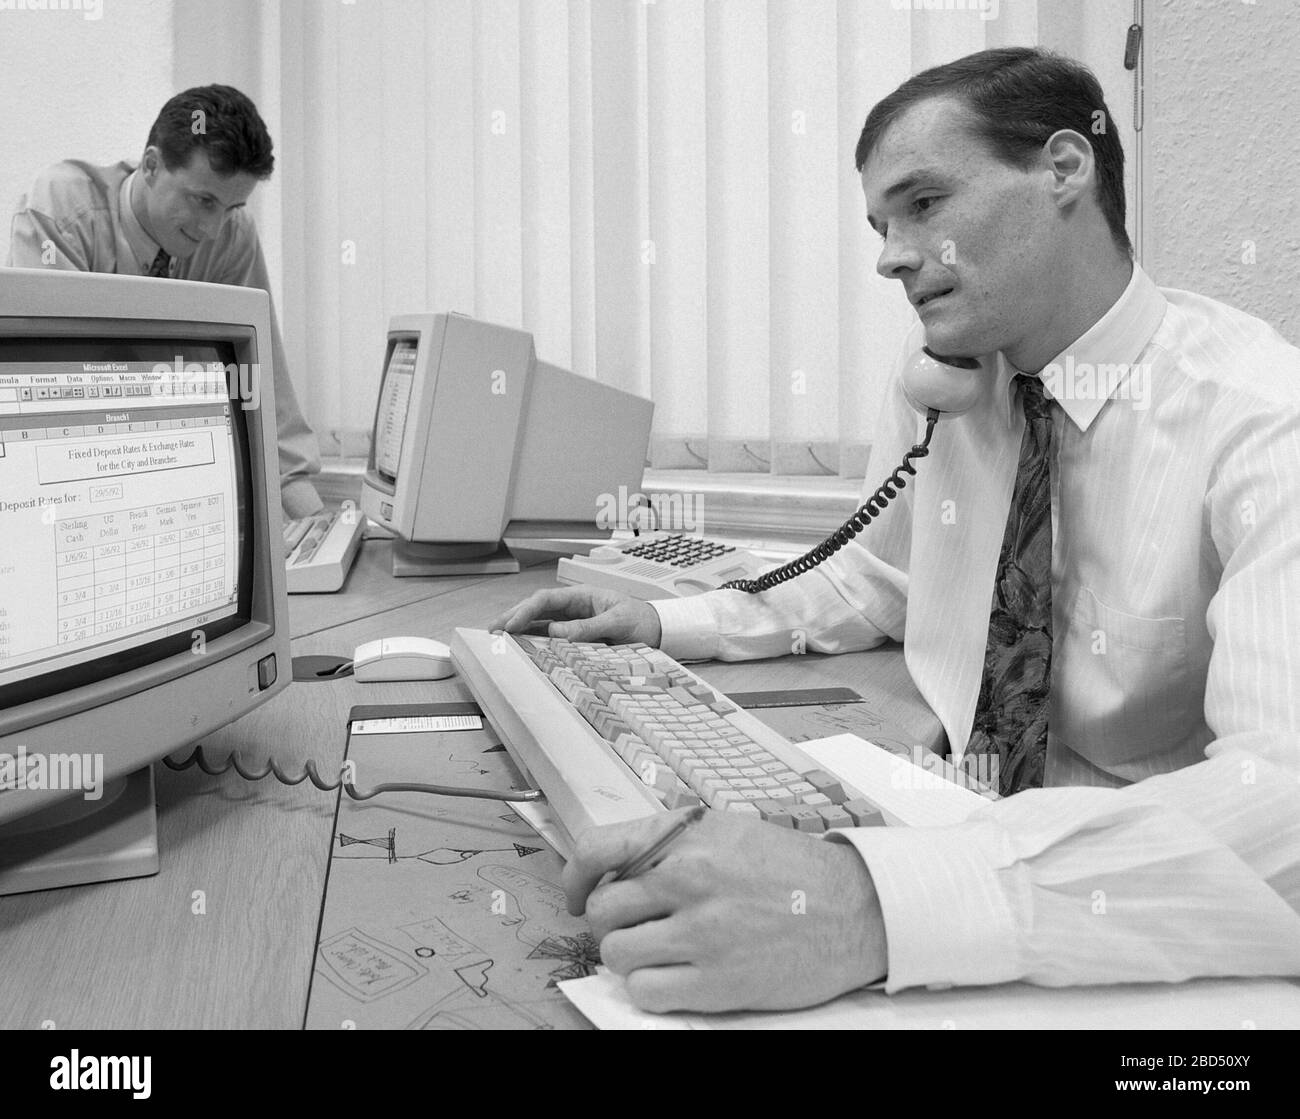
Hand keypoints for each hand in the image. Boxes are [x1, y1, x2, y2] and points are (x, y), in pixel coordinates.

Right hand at [490, 586, 661, 645]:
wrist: (659, 631)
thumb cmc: (642, 620)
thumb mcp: (618, 622)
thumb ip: (588, 627)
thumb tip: (556, 632)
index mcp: (581, 597)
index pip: (545, 600)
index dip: (525, 611)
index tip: (511, 624)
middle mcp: (573, 608)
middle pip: (536, 610)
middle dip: (512, 618)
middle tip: (491, 630)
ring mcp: (573, 622)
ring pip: (539, 624)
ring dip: (519, 631)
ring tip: (498, 640)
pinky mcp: (576, 637)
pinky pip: (550, 638)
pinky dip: (534, 643)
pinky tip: (520, 649)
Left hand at [564, 810, 887, 1012]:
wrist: (854, 909)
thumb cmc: (792, 870)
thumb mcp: (726, 829)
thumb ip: (668, 842)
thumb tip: (613, 866)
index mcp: (687, 837)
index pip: (597, 850)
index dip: (574, 877)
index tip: (575, 895)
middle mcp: (687, 879)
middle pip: (601, 910)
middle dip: (612, 921)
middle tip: (638, 925)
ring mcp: (701, 933)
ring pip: (616, 953)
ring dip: (630, 955)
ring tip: (660, 949)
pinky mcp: (716, 982)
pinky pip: (645, 991)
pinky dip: (651, 986)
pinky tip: (676, 974)